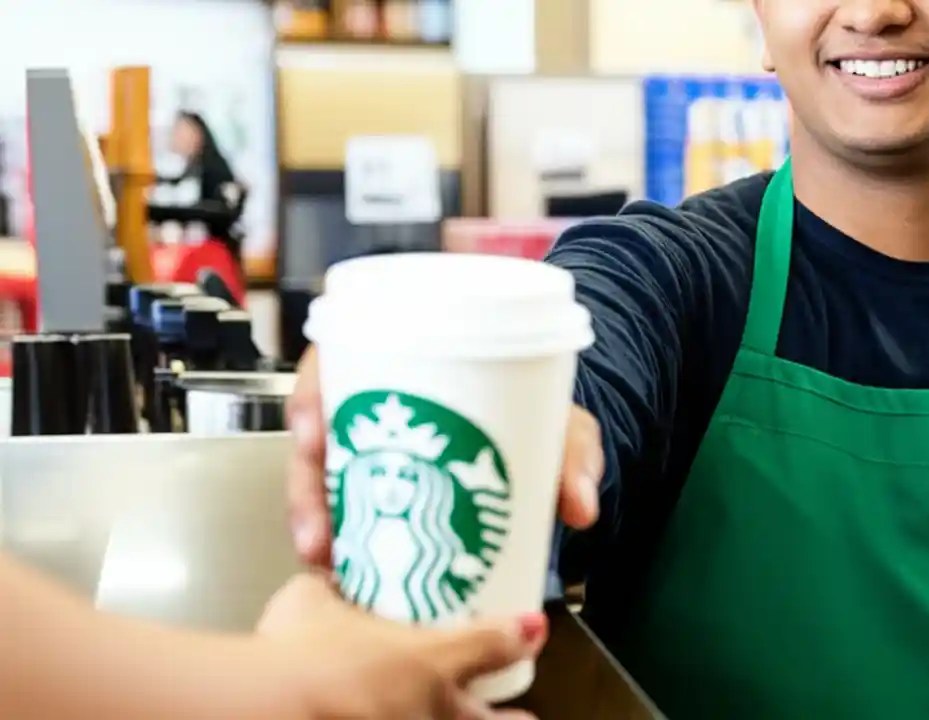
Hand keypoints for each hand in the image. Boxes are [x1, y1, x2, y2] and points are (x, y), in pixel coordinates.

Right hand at [258, 573, 545, 718]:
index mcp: (431, 661)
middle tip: (516, 712)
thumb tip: (324, 580)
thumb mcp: (309, 603)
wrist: (266, 708)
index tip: (530, 628)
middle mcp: (436, 712)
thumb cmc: (292, 657)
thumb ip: (328, 591)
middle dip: (515, 717)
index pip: (500, 643)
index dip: (521, 635)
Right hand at [286, 347, 604, 566]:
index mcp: (408, 353)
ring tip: (323, 555)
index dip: (311, 393)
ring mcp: (370, 440)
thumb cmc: (539, 416)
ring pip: (318, 472)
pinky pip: (338, 503)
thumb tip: (580, 504)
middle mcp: (378, 395)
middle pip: (314, 425)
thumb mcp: (560, 425)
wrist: (545, 440)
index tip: (310, 434)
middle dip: (306, 479)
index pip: (335, 356)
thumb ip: (574, 456)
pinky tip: (334, 562)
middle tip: (319, 527)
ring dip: (314, 516)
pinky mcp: (373, 480)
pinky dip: (335, 533)